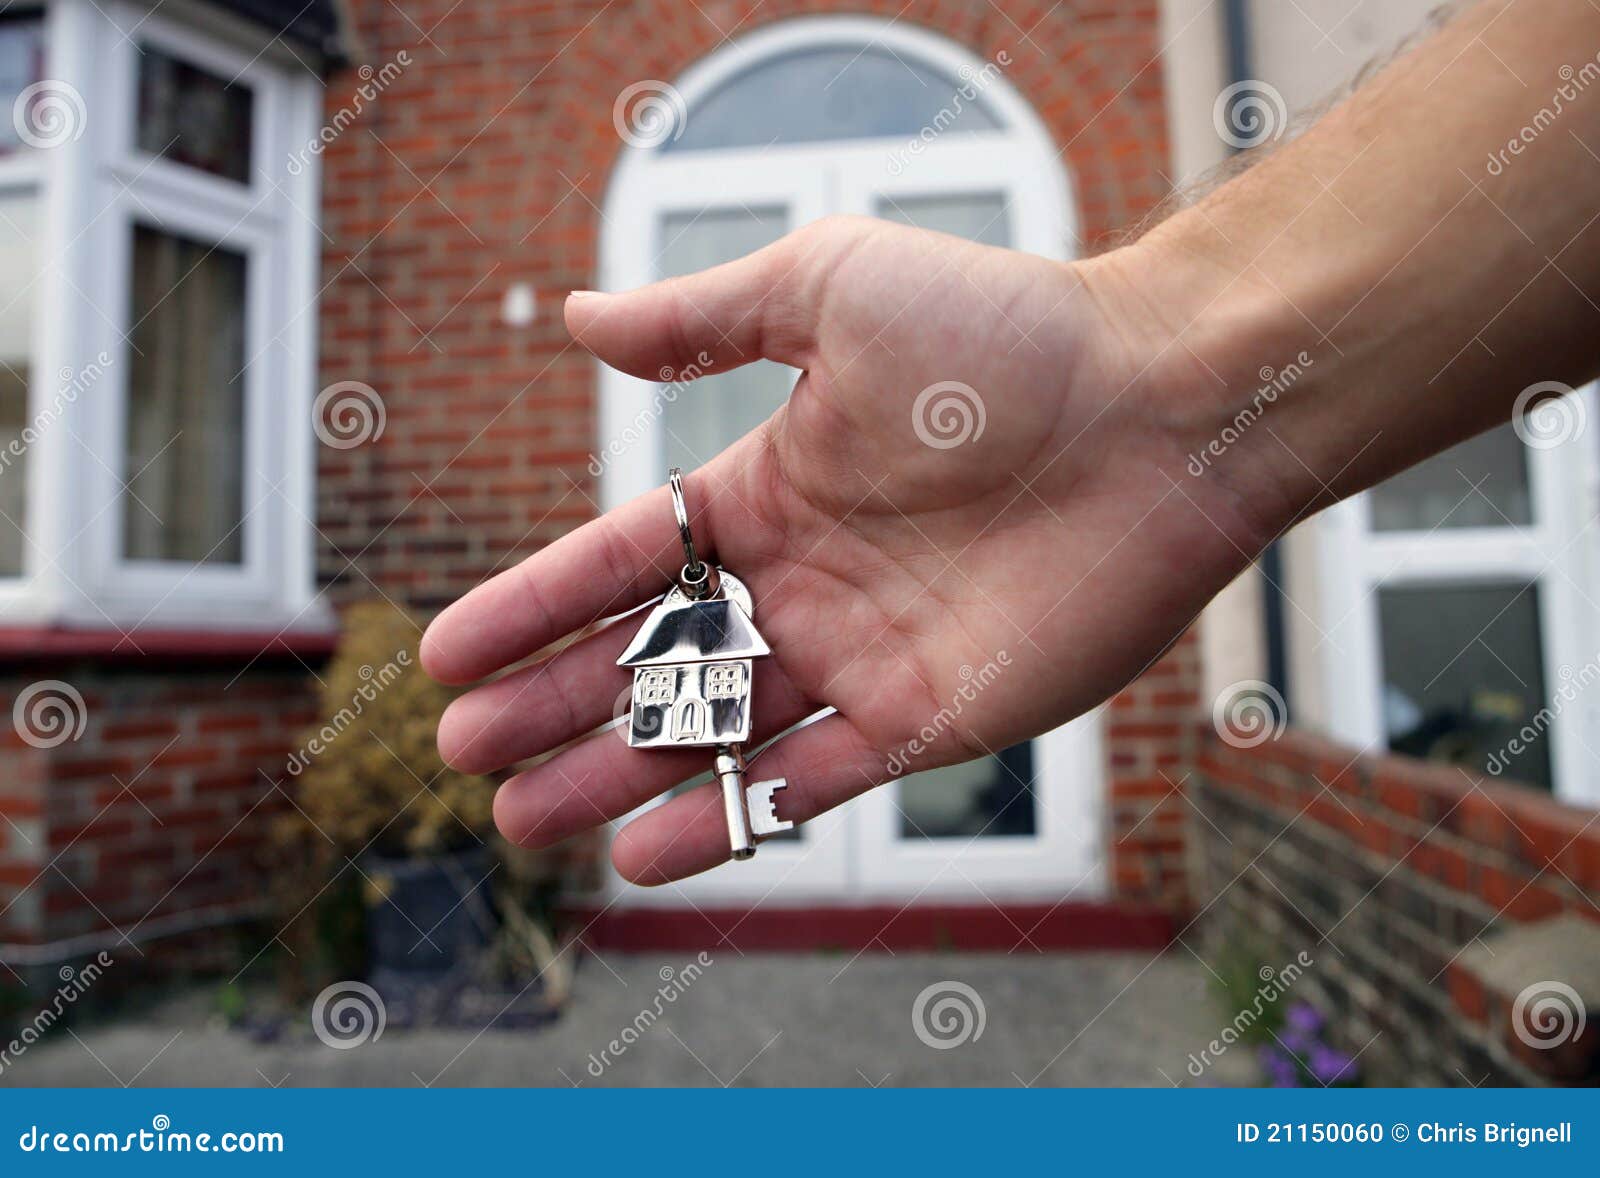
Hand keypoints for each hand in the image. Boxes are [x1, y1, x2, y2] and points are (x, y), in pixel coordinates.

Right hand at [421, 215, 1275, 883]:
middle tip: (462, 758)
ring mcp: (863, 657)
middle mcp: (806, 580)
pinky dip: (729, 822)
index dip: (531, 607)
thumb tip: (572, 316)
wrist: (1163, 410)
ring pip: (713, 734)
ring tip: (523, 820)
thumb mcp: (828, 290)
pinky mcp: (931, 722)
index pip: (621, 561)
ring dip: (614, 778)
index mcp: (771, 487)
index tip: (446, 655)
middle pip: (649, 659)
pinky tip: (644, 852)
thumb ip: (698, 316)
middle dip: (551, 709)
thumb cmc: (1004, 335)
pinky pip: (811, 788)